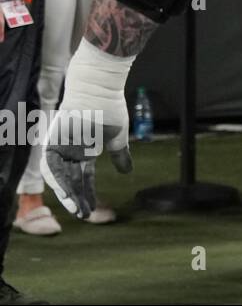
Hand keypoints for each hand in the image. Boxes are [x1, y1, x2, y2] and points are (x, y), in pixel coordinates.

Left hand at [41, 106, 132, 220]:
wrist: (99, 90)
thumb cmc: (110, 109)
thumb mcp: (118, 137)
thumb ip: (120, 155)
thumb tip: (127, 172)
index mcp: (86, 151)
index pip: (84, 178)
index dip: (88, 194)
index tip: (92, 210)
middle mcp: (71, 151)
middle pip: (71, 180)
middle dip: (77, 198)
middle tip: (83, 215)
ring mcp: (61, 146)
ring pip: (60, 176)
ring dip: (66, 193)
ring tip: (75, 208)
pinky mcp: (52, 140)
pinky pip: (50, 164)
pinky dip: (57, 179)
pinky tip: (66, 192)